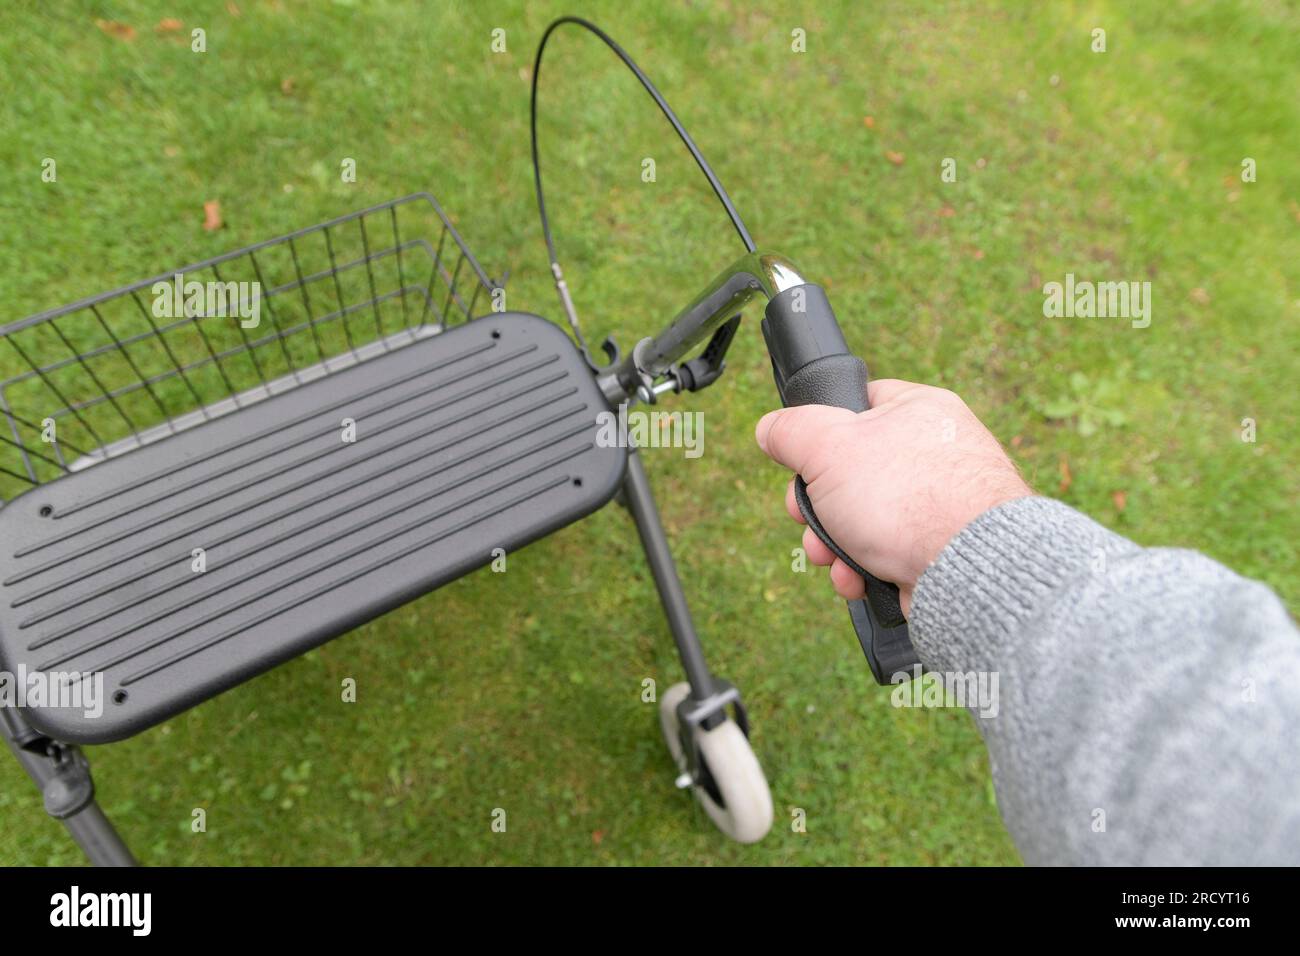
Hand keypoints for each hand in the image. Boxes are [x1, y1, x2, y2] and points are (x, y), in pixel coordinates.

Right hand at [754, 380, 1031, 613]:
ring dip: (836, 545)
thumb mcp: (827, 447)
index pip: (857, 405)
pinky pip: (888, 551)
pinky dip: (866, 568)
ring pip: (864, 518)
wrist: (965, 569)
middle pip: (851, 472)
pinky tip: (858, 580)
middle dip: (818, 508)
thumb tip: (770, 429)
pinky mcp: (942, 547)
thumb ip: (791, 431)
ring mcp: (942, 502)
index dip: (817, 435)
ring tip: (833, 562)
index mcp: (916, 409)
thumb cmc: (905, 497)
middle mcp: (935, 452)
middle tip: (806, 521)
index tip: (799, 464)